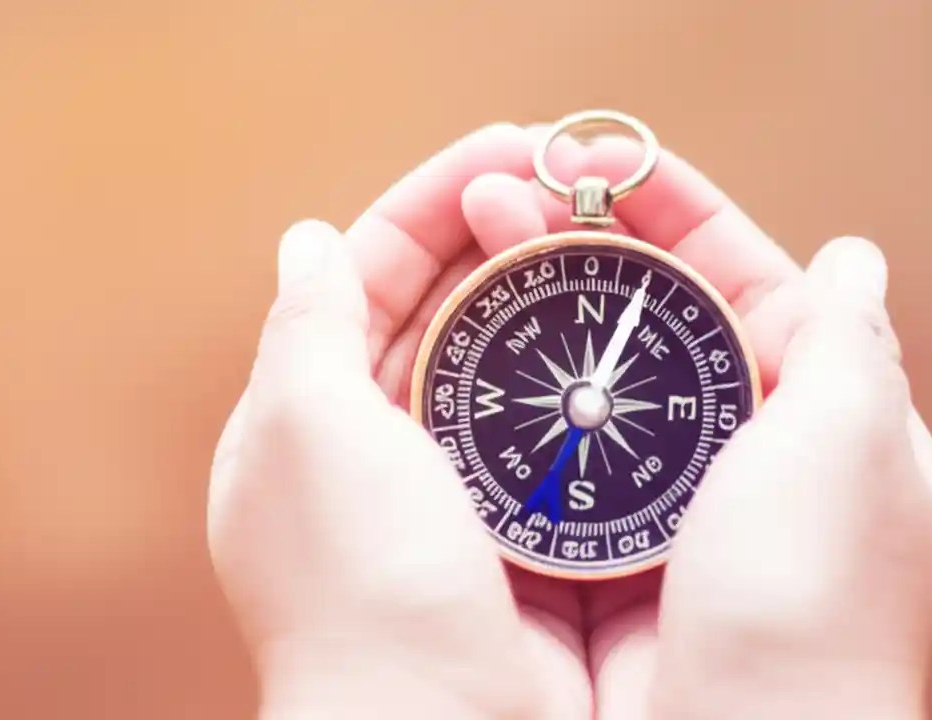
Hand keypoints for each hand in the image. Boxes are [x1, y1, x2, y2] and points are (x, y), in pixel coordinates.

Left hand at [208, 125, 592, 718]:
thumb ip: (308, 332)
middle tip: (571, 186)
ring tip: (607, 240)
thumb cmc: (360, 590)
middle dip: (500, 237)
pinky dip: (587, 374)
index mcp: (311, 422)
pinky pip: (561, 424)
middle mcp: (385, 453)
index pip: (364, 279)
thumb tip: (304, 241)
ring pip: (510, 363)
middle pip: (445, 311)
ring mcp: (462, 491)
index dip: (428, 204)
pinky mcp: (531, 527)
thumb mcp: (307, 435)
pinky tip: (627, 333)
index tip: (504, 153)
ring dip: (552, 297)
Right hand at [460, 139, 931, 717]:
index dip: (677, 212)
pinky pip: (556, 457)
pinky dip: (517, 404)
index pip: (748, 282)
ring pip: (598, 384)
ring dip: (540, 315)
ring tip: (475, 249)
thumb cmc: (809, 604)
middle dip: (586, 249)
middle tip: (507, 194)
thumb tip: (855, 256)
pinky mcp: (605, 557)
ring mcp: (670, 510)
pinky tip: (470, 356)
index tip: (600, 162)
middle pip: (658, 325)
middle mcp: (743, 463)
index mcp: (819, 422)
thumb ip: (848, 342)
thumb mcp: (851, 445)